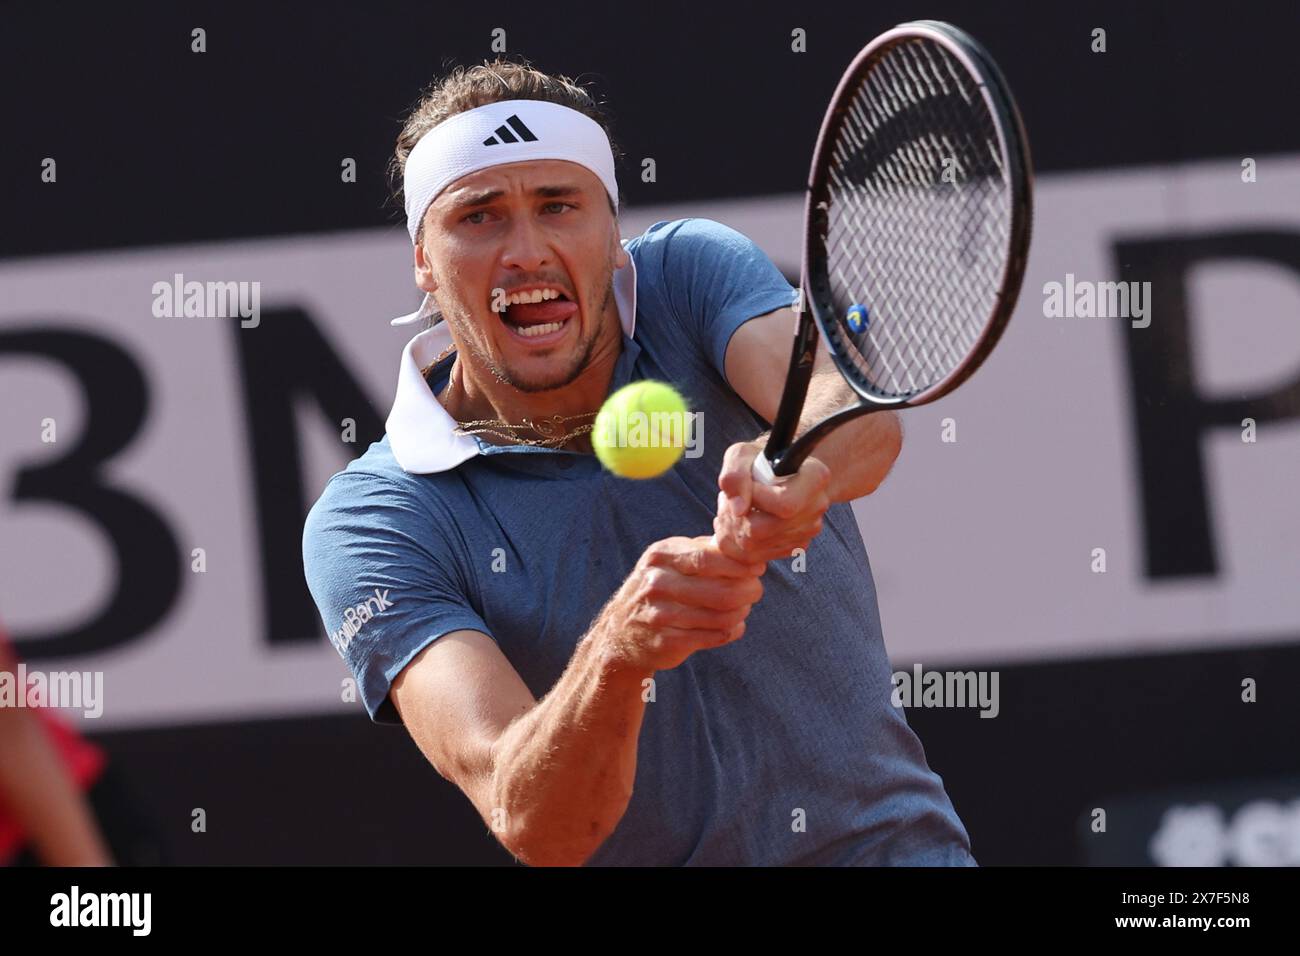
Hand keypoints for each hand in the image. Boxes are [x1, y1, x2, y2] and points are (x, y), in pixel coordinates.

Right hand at [594, 536, 765, 672]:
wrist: (620, 631)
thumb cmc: (658, 588)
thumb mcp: (670, 560)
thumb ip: (704, 550)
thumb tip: (746, 547)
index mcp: (660, 556)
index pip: (709, 558)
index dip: (740, 565)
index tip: (757, 568)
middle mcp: (657, 584)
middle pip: (720, 590)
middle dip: (748, 591)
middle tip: (756, 591)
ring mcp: (660, 615)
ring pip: (721, 616)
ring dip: (741, 613)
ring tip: (744, 608)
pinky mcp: (666, 642)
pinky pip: (713, 637)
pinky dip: (730, 631)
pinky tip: (733, 626)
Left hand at [712, 438, 831, 563]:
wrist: (778, 473)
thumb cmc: (759, 460)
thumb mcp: (742, 455)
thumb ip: (736, 475)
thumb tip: (738, 509)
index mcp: (815, 478)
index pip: (784, 504)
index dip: (754, 499)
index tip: (746, 485)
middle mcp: (817, 506)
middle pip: (763, 531)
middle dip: (735, 518)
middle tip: (727, 502)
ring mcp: (808, 530)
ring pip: (755, 548)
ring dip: (733, 530)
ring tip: (733, 510)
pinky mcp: (796, 546)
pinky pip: (757, 557)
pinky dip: (740, 542)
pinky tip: (741, 521)